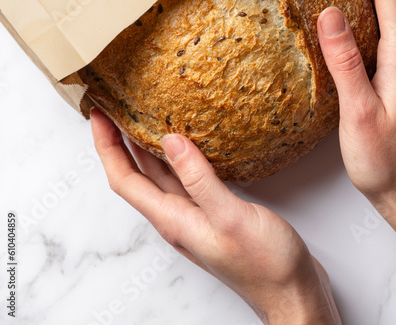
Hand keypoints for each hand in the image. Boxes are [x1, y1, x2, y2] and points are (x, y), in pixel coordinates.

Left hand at [91, 109, 339, 324]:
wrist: (291, 292)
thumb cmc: (265, 264)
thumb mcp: (231, 217)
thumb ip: (200, 179)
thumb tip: (171, 141)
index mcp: (174, 220)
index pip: (125, 179)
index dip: (107, 146)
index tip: (99, 114)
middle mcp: (179, 219)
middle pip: (138, 177)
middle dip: (121, 142)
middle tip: (115, 108)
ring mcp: (198, 219)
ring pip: (163, 178)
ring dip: (149, 149)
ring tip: (145, 117)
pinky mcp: (218, 217)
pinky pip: (189, 182)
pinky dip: (182, 160)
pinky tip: (193, 147)